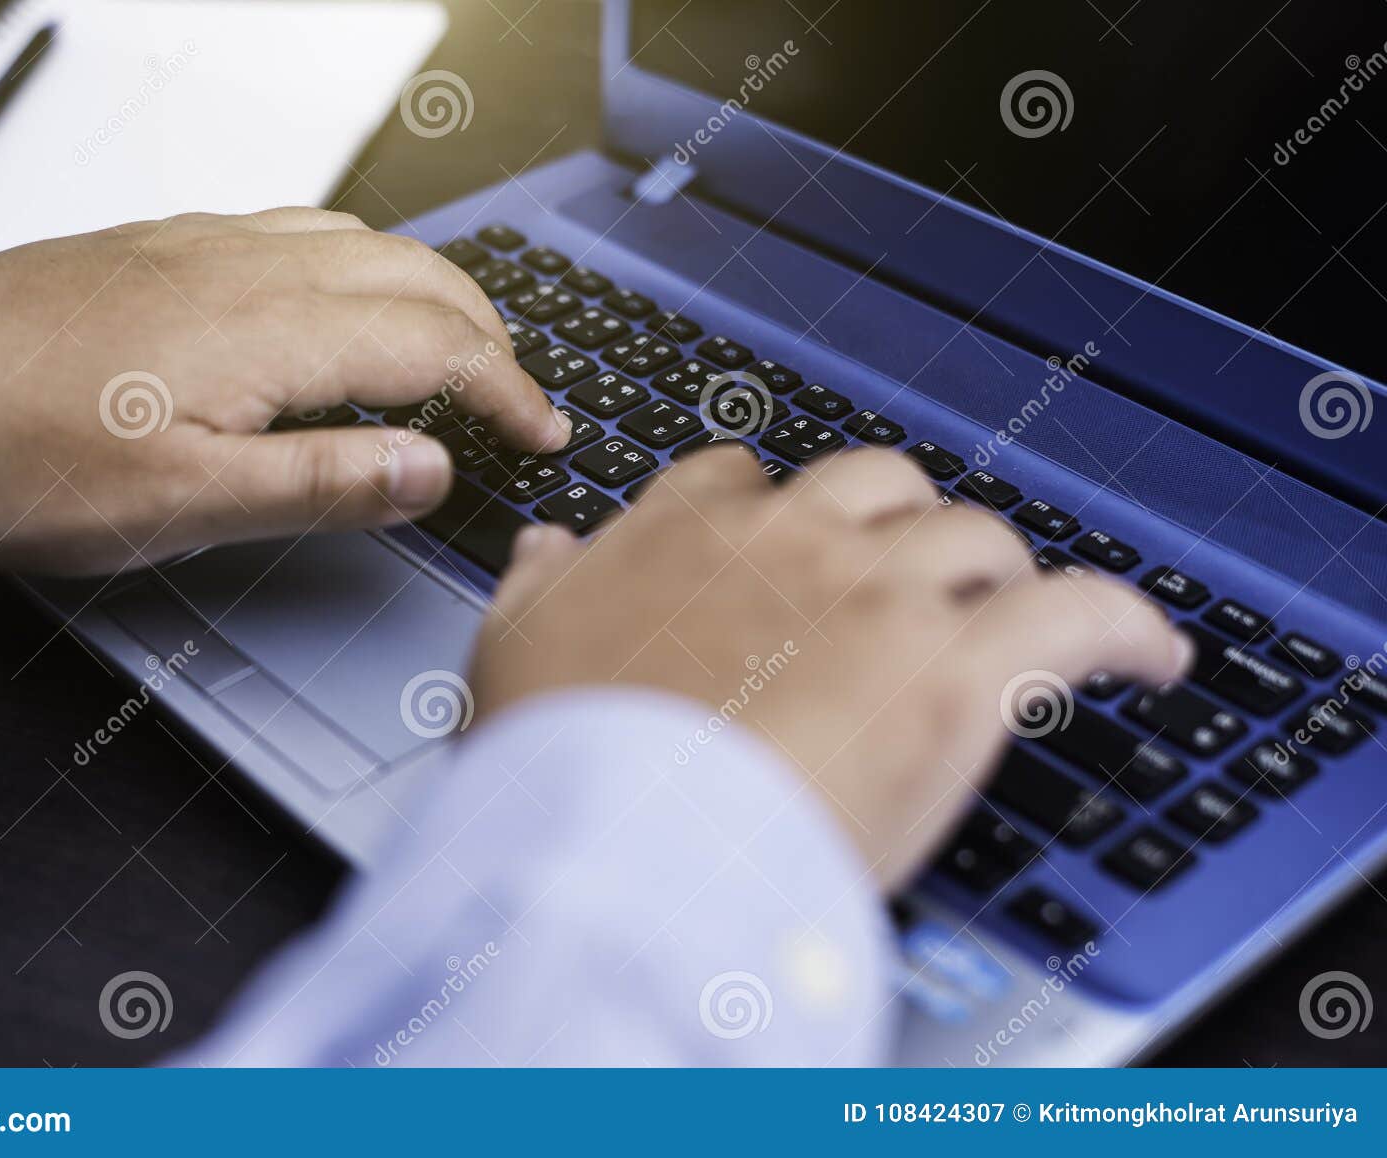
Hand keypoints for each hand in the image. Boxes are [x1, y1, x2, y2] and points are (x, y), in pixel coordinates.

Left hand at [0, 208, 570, 574]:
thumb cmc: (31, 453)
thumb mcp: (189, 503)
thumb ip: (324, 481)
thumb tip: (431, 468)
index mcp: (277, 331)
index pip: (439, 347)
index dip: (508, 393)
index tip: (544, 431)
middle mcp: (255, 268)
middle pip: (420, 276)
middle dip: (491, 333)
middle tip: (517, 394)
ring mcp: (212, 246)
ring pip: (366, 240)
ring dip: (433, 289)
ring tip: (455, 343)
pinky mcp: (171, 245)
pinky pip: (302, 228)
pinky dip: (363, 261)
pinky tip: (344, 293)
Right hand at [471, 446, 1193, 889]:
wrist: (614, 846)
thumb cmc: (559, 766)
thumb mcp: (512, 658)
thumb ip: (538, 588)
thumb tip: (547, 546)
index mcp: (685, 534)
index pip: (748, 481)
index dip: (785, 512)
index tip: (798, 548)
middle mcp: (788, 539)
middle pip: (879, 488)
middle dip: (902, 530)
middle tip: (917, 587)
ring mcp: (879, 592)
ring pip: (976, 539)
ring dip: (998, 577)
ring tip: (1016, 621)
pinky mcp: (957, 667)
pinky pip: (1077, 614)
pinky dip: (1126, 628)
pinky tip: (1149, 655)